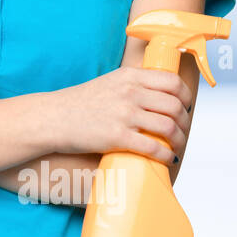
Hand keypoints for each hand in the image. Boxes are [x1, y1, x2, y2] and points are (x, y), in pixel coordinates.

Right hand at [43, 66, 194, 166]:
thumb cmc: (78, 103)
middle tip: (182, 130)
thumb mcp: (108, 83)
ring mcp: (124, 114)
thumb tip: (157, 96)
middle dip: (184, 121)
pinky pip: (153, 147)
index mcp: (129, 76)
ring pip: (169, 127)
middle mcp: (130, 92)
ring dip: (179, 140)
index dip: (185, 96)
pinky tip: (166, 159)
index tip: (185, 107)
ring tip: (176, 146)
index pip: (172, 82)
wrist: (51, 118)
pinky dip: (165, 155)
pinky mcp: (117, 137)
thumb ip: (132, 85)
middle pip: (175, 106)